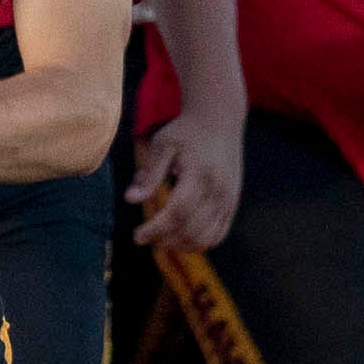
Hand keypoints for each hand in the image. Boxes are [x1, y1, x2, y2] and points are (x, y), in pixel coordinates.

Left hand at [131, 101, 244, 251]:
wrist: (220, 118)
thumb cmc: (186, 130)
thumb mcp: (163, 144)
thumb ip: (150, 173)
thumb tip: (130, 199)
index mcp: (199, 174)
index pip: (177, 213)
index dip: (156, 229)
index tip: (137, 235)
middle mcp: (218, 189)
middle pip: (191, 229)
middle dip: (164, 240)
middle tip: (144, 238)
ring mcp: (229, 198)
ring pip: (206, 237)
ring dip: (181, 245)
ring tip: (161, 240)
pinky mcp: (233, 202)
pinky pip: (219, 233)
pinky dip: (200, 242)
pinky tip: (182, 239)